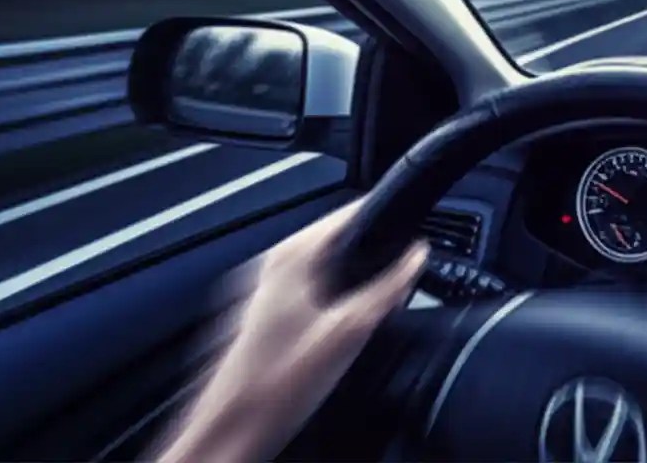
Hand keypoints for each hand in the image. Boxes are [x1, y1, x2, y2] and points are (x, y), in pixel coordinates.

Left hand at [154, 197, 429, 462]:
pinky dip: (328, 301)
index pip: (347, 213)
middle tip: (399, 283)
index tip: (411, 232)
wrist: (230, 432)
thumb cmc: (277, 388)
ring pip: (320, 268)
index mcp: (290, 257)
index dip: (385, 218)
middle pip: (335, 241)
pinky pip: (304, 291)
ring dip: (351, 281)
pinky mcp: (257, 314)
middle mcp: (269, 265)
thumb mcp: (350, 333)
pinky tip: (338, 332)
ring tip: (371, 310)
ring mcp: (258, 290)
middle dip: (371, 257)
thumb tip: (416, 256)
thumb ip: (388, 288)